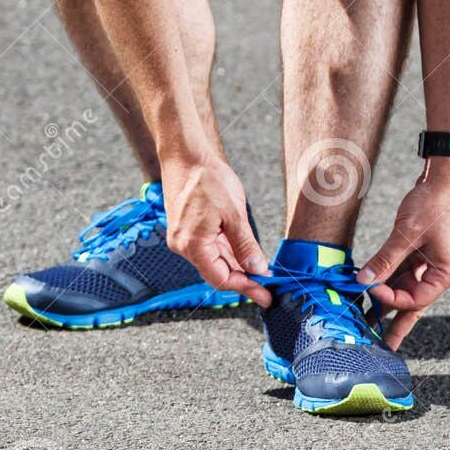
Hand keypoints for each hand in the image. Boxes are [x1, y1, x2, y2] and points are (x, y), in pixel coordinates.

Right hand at [161, 155, 270, 307]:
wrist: (185, 154)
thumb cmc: (206, 177)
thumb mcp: (234, 213)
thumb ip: (245, 245)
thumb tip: (258, 269)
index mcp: (193, 245)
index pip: (221, 279)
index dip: (245, 288)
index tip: (265, 295)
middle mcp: (183, 245)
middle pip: (216, 272)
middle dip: (243, 278)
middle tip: (267, 285)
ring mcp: (183, 237)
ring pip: (213, 260)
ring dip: (236, 265)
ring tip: (259, 270)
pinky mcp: (186, 228)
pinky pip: (208, 247)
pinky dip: (226, 252)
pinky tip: (242, 254)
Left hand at [358, 161, 449, 348]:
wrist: (446, 177)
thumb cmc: (434, 203)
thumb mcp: (407, 233)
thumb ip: (385, 259)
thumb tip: (364, 281)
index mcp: (446, 273)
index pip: (416, 299)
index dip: (391, 298)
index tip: (369, 289)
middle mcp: (442, 271)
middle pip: (414, 301)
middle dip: (395, 321)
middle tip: (379, 344)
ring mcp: (434, 261)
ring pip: (407, 286)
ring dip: (388, 296)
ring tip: (367, 316)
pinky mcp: (425, 250)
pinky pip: (405, 270)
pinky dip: (390, 276)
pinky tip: (374, 283)